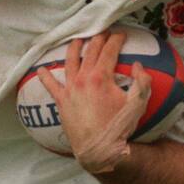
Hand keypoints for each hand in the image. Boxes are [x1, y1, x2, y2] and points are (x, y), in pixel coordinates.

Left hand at [37, 30, 151, 173]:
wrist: (99, 150)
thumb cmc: (119, 128)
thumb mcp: (138, 105)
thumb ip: (142, 82)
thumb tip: (138, 65)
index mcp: (101, 77)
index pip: (109, 51)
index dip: (116, 40)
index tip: (121, 34)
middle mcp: (83, 79)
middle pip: (90, 52)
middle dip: (98, 39)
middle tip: (104, 32)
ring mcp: (70, 90)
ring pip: (70, 62)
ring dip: (74, 48)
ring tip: (77, 40)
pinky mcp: (62, 102)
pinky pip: (51, 86)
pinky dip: (46, 77)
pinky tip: (41, 70)